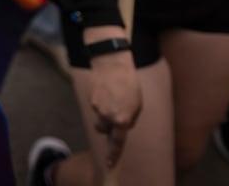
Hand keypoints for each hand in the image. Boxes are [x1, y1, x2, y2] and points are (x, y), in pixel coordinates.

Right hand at [87, 51, 141, 169]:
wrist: (112, 64)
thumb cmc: (129, 84)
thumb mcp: (137, 104)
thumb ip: (130, 119)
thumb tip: (122, 126)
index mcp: (123, 119)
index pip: (118, 142)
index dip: (113, 154)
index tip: (109, 164)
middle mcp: (108, 116)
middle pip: (104, 131)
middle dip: (108, 126)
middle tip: (115, 112)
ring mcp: (98, 108)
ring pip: (100, 118)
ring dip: (104, 113)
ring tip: (112, 97)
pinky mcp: (91, 99)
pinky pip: (97, 107)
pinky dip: (102, 101)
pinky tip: (107, 90)